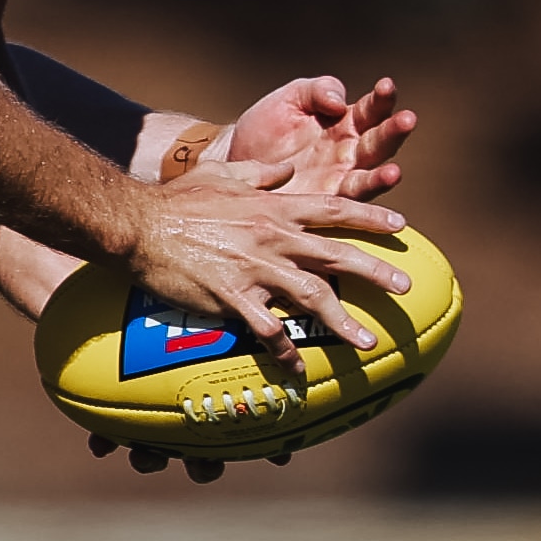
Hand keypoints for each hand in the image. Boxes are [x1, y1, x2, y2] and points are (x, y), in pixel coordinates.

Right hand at [119, 131, 416, 371]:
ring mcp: (254, 269)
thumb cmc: (176, 198)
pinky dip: (284, 352)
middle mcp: (272, 237)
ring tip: (367, 342)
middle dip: (374, 270)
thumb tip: (287, 170)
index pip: (333, 208)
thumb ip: (260, 172)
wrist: (137, 224)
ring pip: (312, 295)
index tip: (400, 226)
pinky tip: (297, 370)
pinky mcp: (231, 298)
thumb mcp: (222, 172)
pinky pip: (267, 331)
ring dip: (342, 321)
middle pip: (335, 253)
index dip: (370, 216)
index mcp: (273, 206)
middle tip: (403, 287)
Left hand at [216, 72, 413, 204]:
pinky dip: (355, 210)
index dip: (382, 98)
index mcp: (346, 123)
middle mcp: (349, 153)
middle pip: (379, 143)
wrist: (233, 158)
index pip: (372, 109)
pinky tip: (363, 210)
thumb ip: (317, 91)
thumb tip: (339, 102)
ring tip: (394, 172)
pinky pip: (343, 208)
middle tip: (408, 119)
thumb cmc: (268, 125)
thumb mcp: (291, 97)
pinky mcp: (321, 206)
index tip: (386, 85)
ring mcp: (338, 180)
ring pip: (369, 179)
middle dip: (394, 132)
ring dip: (383, 177)